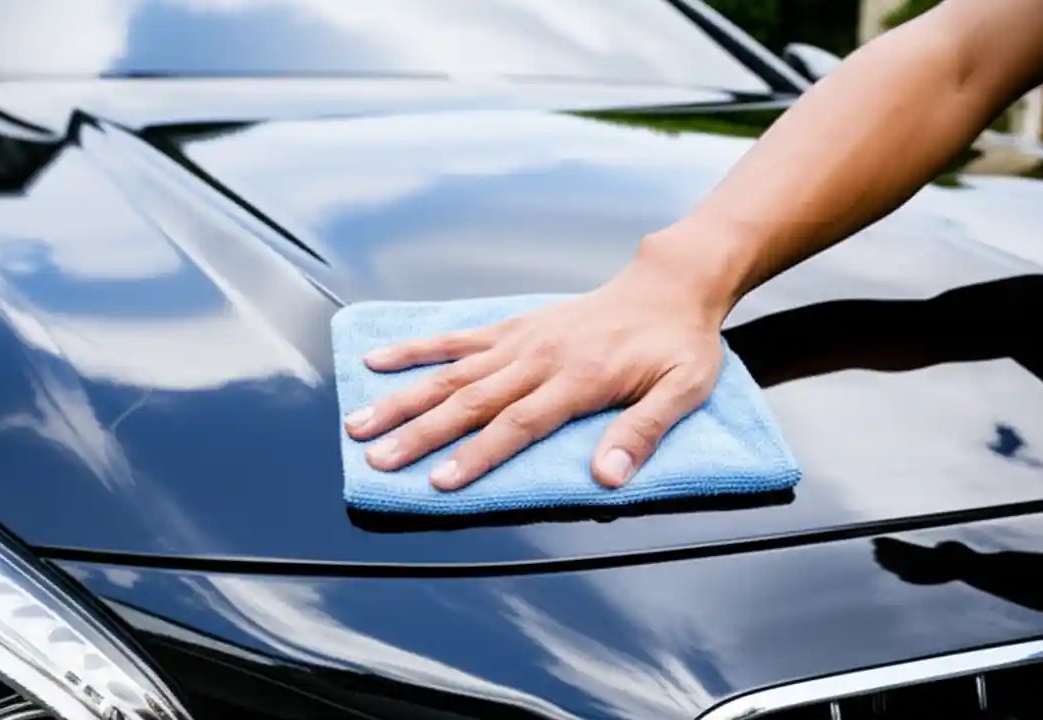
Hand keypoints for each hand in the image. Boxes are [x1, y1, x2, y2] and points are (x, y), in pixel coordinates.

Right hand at [343, 236, 736, 489]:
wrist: (668, 286)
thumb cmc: (677, 344)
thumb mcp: (683, 391)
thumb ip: (644, 432)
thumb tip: (609, 477)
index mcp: (578, 379)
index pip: (517, 424)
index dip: (477, 455)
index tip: (438, 481)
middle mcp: (539, 358)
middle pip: (469, 401)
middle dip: (419, 433)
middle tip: (378, 459)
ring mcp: (519, 340)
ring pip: (450, 372)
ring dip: (403, 398)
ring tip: (359, 422)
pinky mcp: (511, 327)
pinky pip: (456, 338)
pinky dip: (415, 348)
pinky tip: (377, 360)